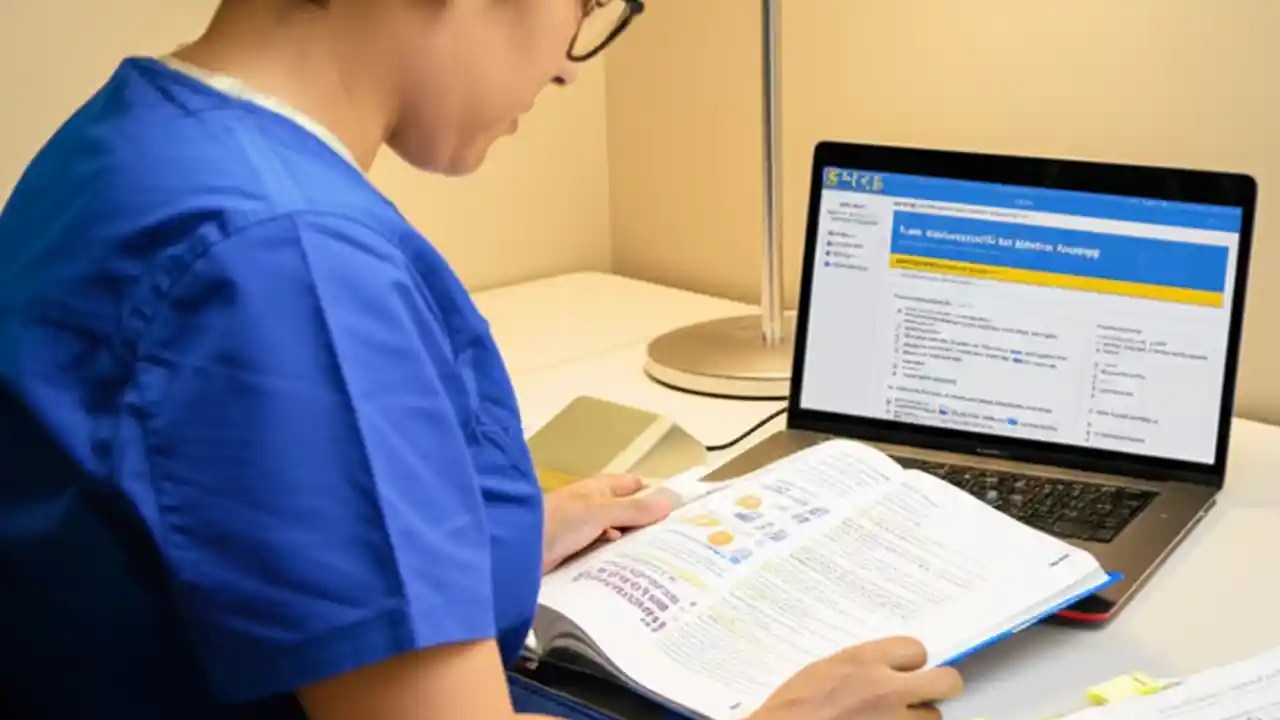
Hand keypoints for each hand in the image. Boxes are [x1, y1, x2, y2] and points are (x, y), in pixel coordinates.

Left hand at [541, 474, 677, 573]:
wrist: (516, 551)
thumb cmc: (558, 521)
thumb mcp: (600, 512)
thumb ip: (634, 509)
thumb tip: (672, 501)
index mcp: (598, 490)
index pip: (633, 486)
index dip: (654, 493)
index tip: (681, 511)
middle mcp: (592, 509)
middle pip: (626, 515)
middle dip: (648, 527)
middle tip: (680, 546)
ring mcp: (582, 533)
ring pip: (615, 538)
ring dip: (632, 548)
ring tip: (664, 564)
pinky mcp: (575, 557)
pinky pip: (602, 558)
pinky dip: (616, 563)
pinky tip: (632, 575)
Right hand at [748, 637, 962, 719]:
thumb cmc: (793, 708)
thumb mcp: (824, 670)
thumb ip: (861, 666)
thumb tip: (887, 667)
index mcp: (864, 662)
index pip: (916, 649)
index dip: (911, 661)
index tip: (904, 668)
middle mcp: (886, 689)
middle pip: (946, 682)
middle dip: (939, 685)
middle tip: (926, 691)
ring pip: (933, 717)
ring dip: (918, 717)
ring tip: (893, 717)